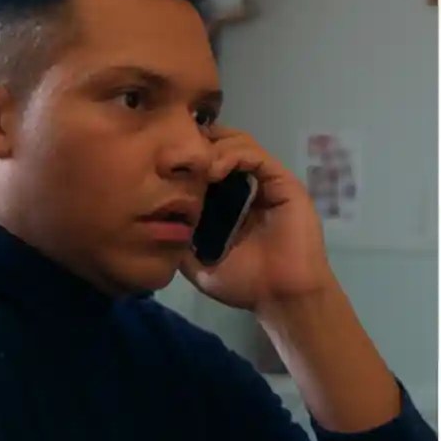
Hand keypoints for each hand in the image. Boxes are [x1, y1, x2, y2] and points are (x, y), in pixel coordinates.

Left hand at [179, 129, 333, 311]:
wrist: (282, 297)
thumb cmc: (246, 283)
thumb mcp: (198, 265)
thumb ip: (181, 242)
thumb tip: (157, 223)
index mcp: (230, 202)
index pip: (209, 164)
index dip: (188, 157)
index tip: (164, 161)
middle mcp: (250, 186)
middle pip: (224, 146)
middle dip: (200, 144)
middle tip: (178, 153)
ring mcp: (268, 183)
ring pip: (240, 144)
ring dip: (214, 148)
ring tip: (196, 166)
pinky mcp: (283, 182)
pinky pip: (257, 156)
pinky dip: (234, 154)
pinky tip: (213, 169)